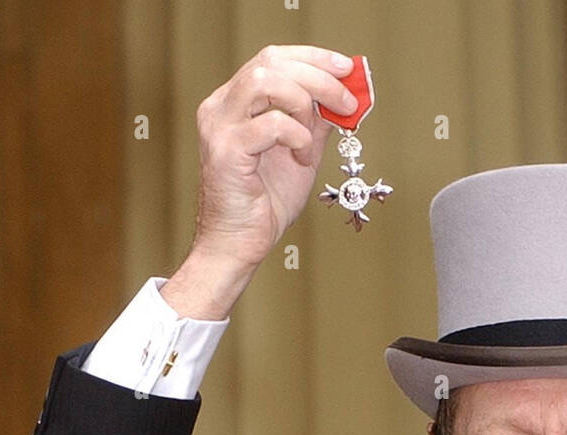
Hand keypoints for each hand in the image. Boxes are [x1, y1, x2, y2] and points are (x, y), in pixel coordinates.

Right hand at [160, 44, 357, 316]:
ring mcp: (220, 127)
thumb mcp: (301, 155)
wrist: (238, 245)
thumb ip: (317, 125)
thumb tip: (343, 100)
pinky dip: (297, 137)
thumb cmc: (263, 206)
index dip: (313, 57)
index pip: (273, 58)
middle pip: (271, 62)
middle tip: (346, 100)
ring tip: (313, 135)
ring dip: (302, 102)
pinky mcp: (226, 151)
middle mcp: (222, 107)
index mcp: (235, 103)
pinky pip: (271, 125)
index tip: (346, 67)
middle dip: (318, 76)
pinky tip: (302, 159)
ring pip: (265, 80)